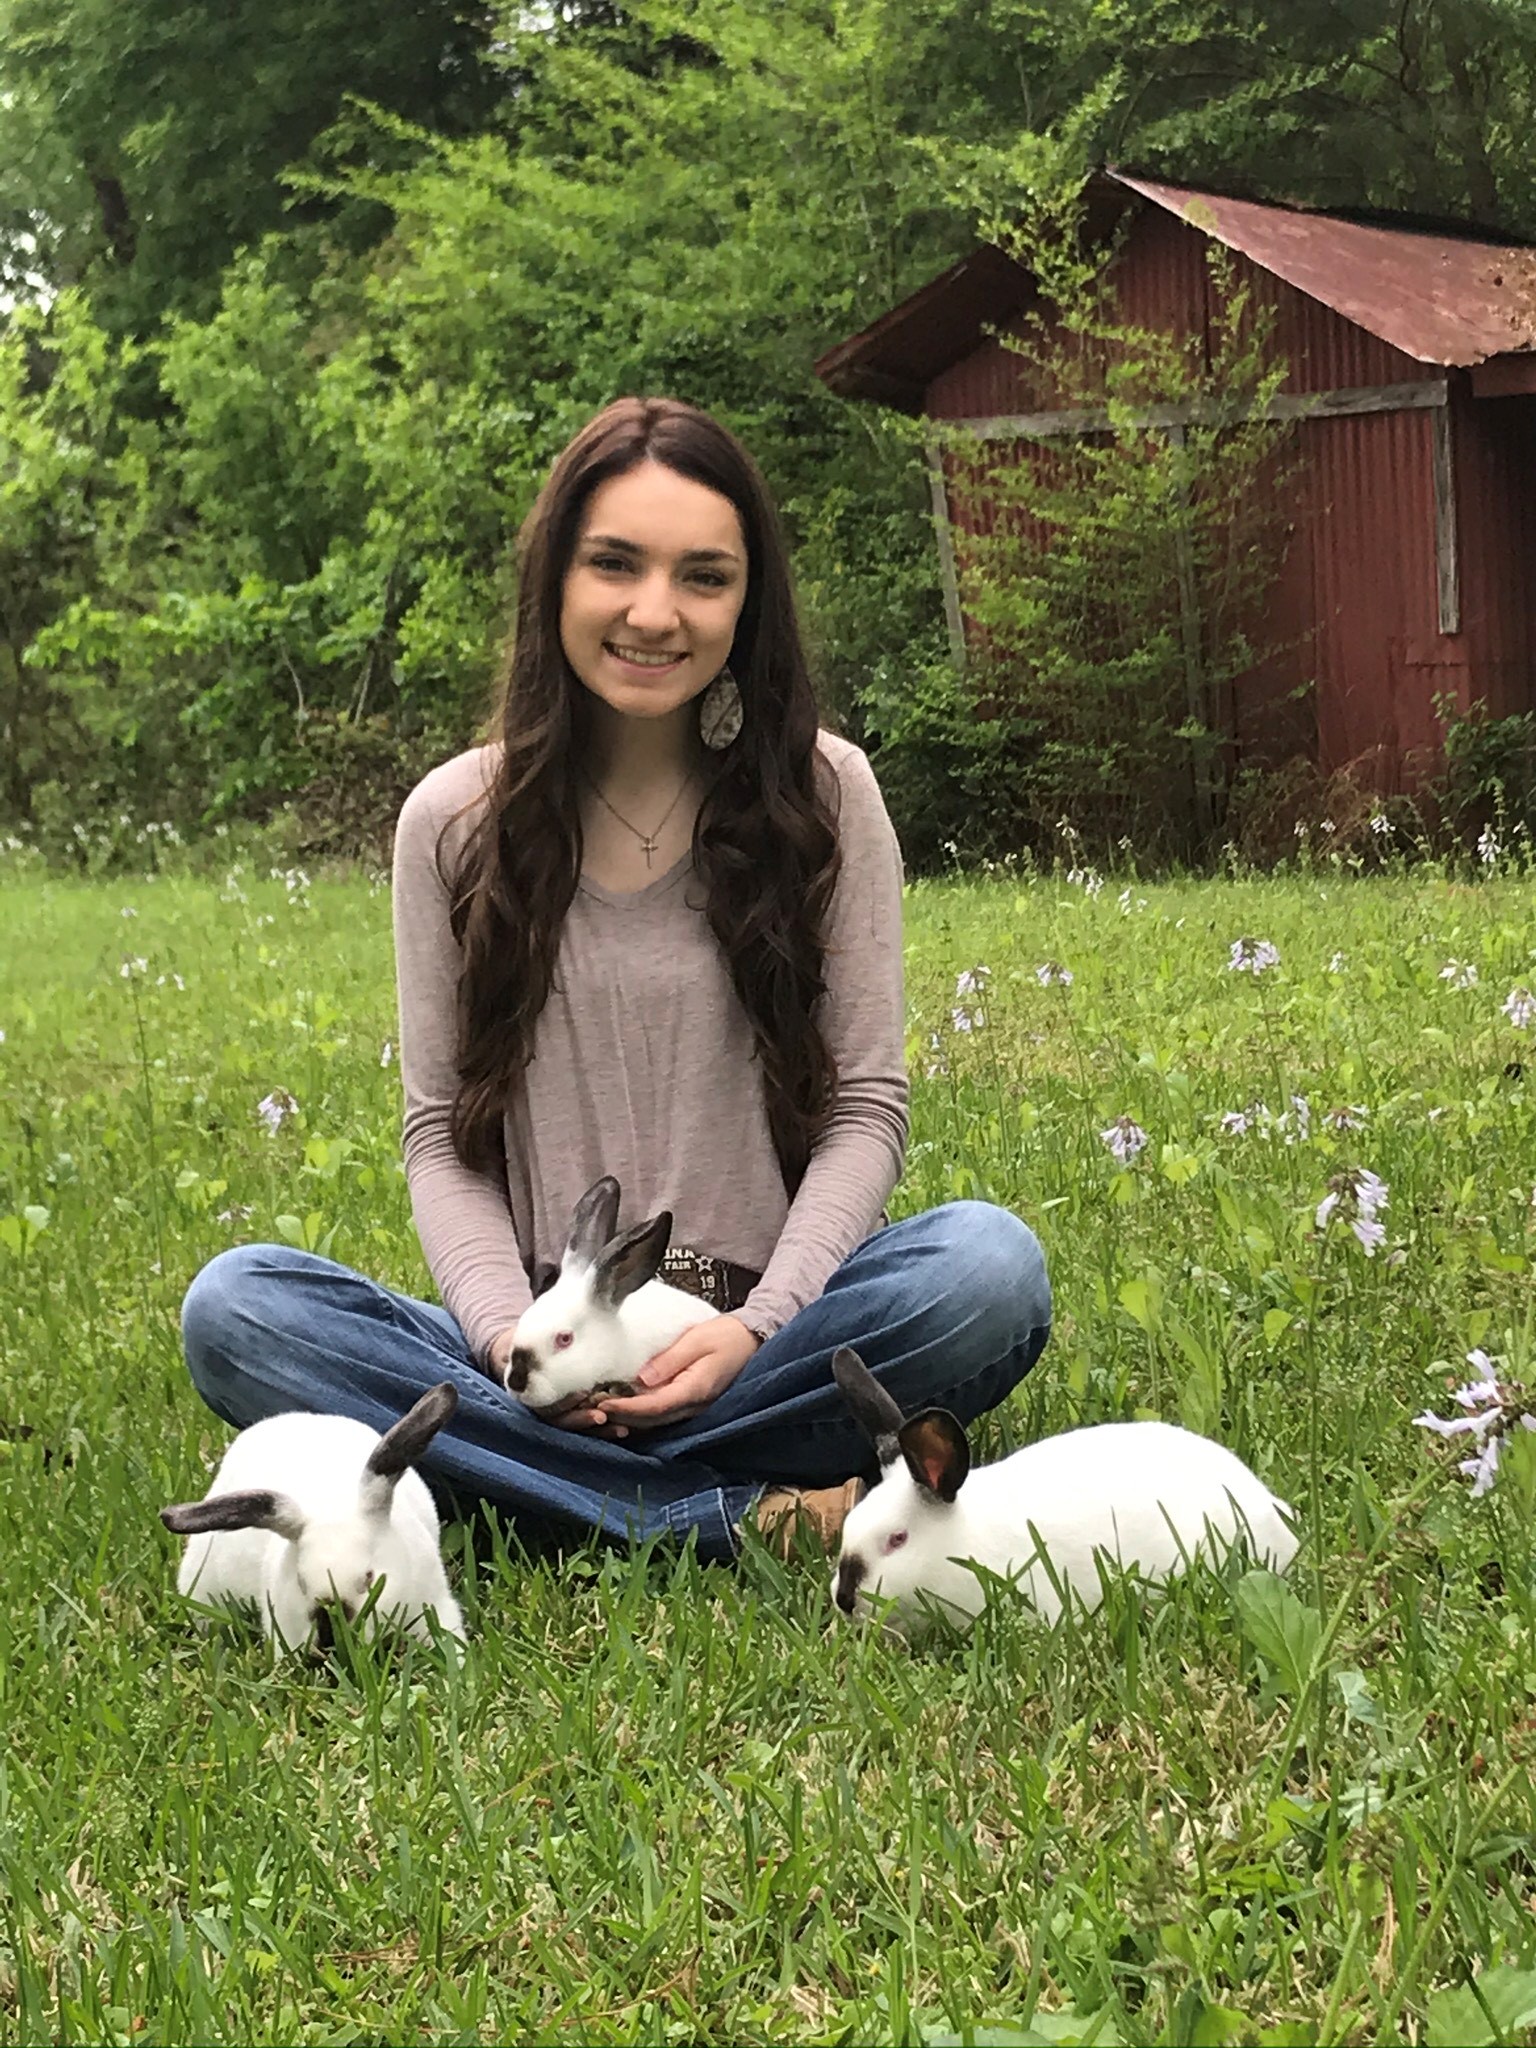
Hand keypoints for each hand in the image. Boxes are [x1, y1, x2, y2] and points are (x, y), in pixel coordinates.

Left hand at [551, 1316, 760, 1435]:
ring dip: (630, 1419)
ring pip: (656, 1422)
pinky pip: (664, 1416)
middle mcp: (694, 1406)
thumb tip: (640, 1379)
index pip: (653, 1407)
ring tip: (602, 1409)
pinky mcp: (693, 1405)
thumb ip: (668, 1360)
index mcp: (695, 1390)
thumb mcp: (696, 1340)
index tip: (603, 1403)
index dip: (626, 1408)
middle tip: (592, 1408)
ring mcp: (695, 1409)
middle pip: (651, 1420)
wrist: (753, 1340)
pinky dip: (643, 1415)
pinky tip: (626, 1408)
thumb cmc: (726, 1336)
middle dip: (621, 1417)